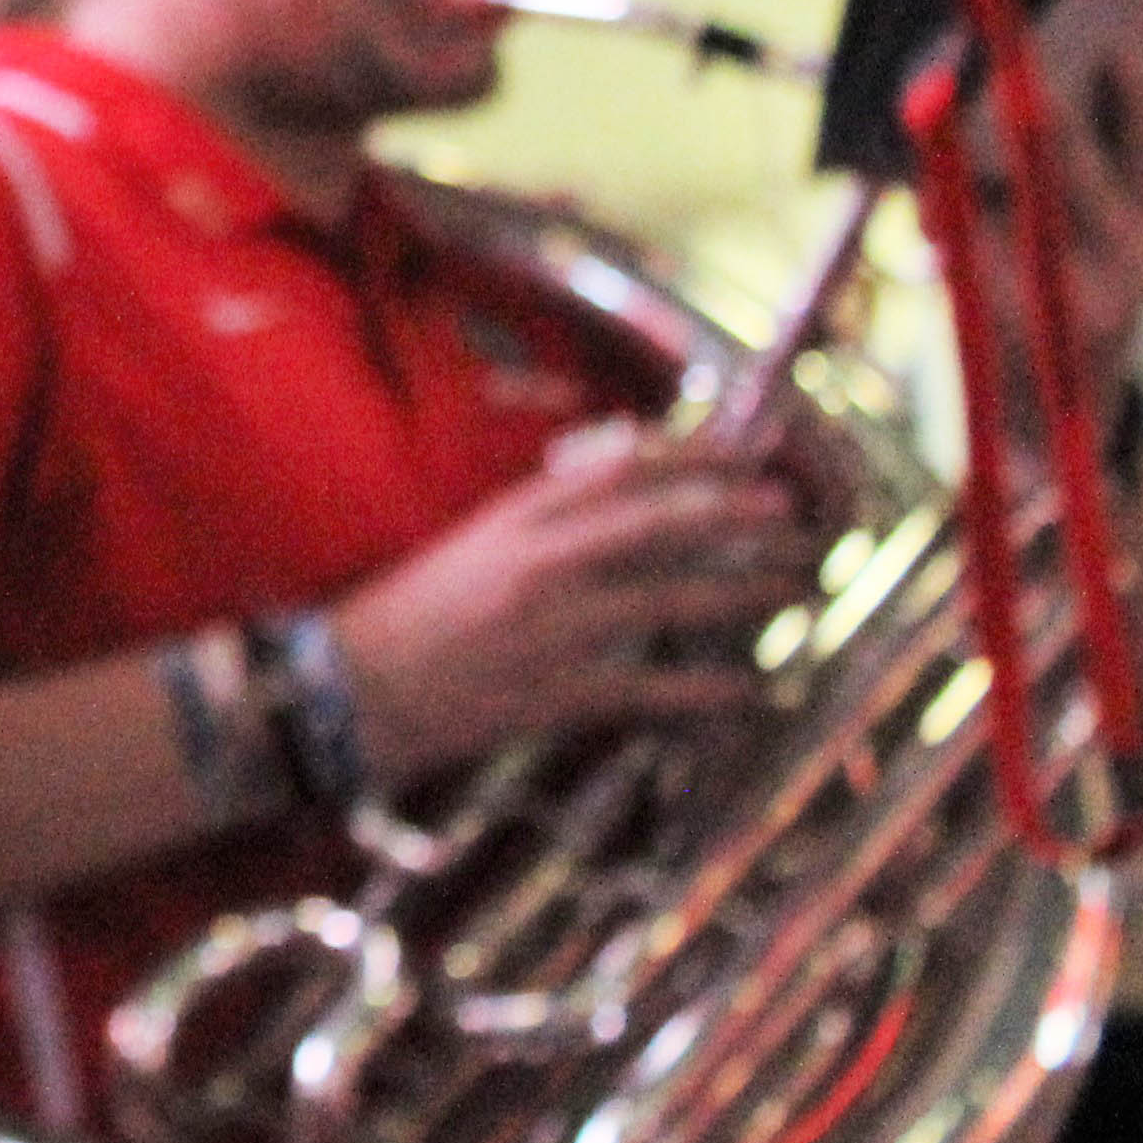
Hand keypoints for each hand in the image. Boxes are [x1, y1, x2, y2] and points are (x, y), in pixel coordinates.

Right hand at [333, 425, 818, 781]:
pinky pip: (648, 688)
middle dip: (732, 514)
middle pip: (655, 525)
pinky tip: (747, 688)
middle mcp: (536, 563)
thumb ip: (545, 511)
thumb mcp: (473, 542)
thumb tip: (625, 471)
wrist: (349, 689)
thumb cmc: (411, 614)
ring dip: (740, 594)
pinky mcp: (554, 693)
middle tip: (792, 509)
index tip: (742, 448)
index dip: (687, 456)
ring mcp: (548, 629)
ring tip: (794, 587)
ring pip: (667, 600)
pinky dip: (702, 689)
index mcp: (512, 519)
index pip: (616, 470)